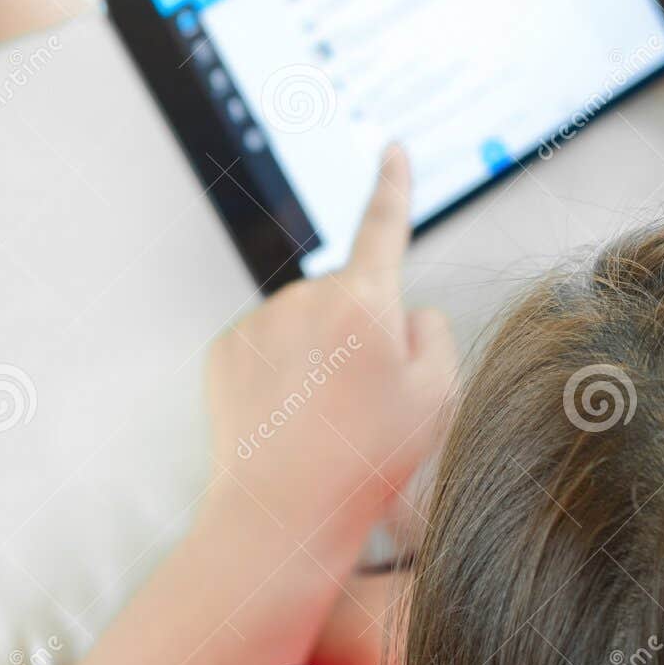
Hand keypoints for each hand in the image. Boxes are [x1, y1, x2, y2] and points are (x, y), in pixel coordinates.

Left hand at [206, 146, 457, 538]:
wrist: (281, 515)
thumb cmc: (368, 460)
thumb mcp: (439, 399)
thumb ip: (435, 336)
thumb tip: (406, 314)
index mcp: (365, 302)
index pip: (384, 227)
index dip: (394, 187)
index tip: (391, 149)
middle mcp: (305, 297)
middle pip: (351, 298)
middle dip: (363, 332)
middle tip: (369, 402)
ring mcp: (258, 323)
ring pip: (308, 323)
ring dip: (321, 354)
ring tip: (326, 420)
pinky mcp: (223, 351)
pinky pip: (269, 346)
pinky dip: (282, 373)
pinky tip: (290, 419)